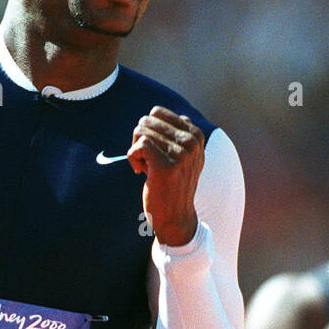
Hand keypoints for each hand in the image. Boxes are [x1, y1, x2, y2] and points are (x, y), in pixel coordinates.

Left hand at [127, 106, 204, 245]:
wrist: (175, 217)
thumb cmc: (172, 184)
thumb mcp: (182, 155)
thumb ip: (176, 132)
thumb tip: (156, 112)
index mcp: (196, 135)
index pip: (157, 112)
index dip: (147, 130)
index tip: (154, 150)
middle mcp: (192, 142)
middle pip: (146, 121)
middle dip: (140, 139)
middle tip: (147, 160)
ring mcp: (181, 154)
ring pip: (141, 131)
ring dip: (136, 150)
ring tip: (146, 167)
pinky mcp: (166, 166)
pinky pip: (139, 145)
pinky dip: (132, 157)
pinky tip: (140, 171)